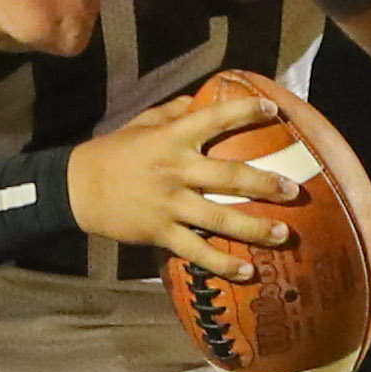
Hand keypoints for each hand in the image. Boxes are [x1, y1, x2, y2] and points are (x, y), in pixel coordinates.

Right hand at [65, 93, 296, 278]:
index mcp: (172, 138)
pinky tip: (246, 271)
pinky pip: (196, 250)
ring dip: (254, 228)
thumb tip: (202, 100)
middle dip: (266, 183)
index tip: (274, 111)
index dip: (245, 112)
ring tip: (282, 234)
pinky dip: (222, 263)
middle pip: (229, 176)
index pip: (214, 118)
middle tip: (293, 189)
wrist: (76, 189)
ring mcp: (169, 204)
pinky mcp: (160, 232)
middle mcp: (176, 170)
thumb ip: (174, 112)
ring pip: (219, 217)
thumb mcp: (141, 124)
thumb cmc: (113, 153)